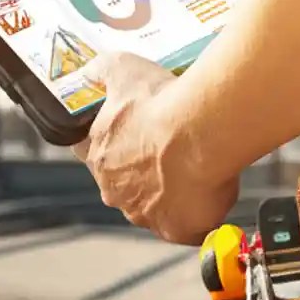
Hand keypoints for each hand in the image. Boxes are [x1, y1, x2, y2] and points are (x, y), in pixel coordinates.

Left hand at [72, 52, 238, 244]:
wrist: (199, 130)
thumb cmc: (162, 103)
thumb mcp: (122, 69)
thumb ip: (101, 70)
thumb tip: (90, 70)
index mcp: (98, 156)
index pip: (97, 157)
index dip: (118, 148)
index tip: (137, 139)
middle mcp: (115, 191)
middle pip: (127, 185)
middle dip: (147, 172)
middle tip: (174, 151)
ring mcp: (144, 214)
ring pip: (156, 206)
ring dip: (172, 193)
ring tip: (197, 170)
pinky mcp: (175, 230)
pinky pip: (185, 227)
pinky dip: (196, 215)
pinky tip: (209, 193)